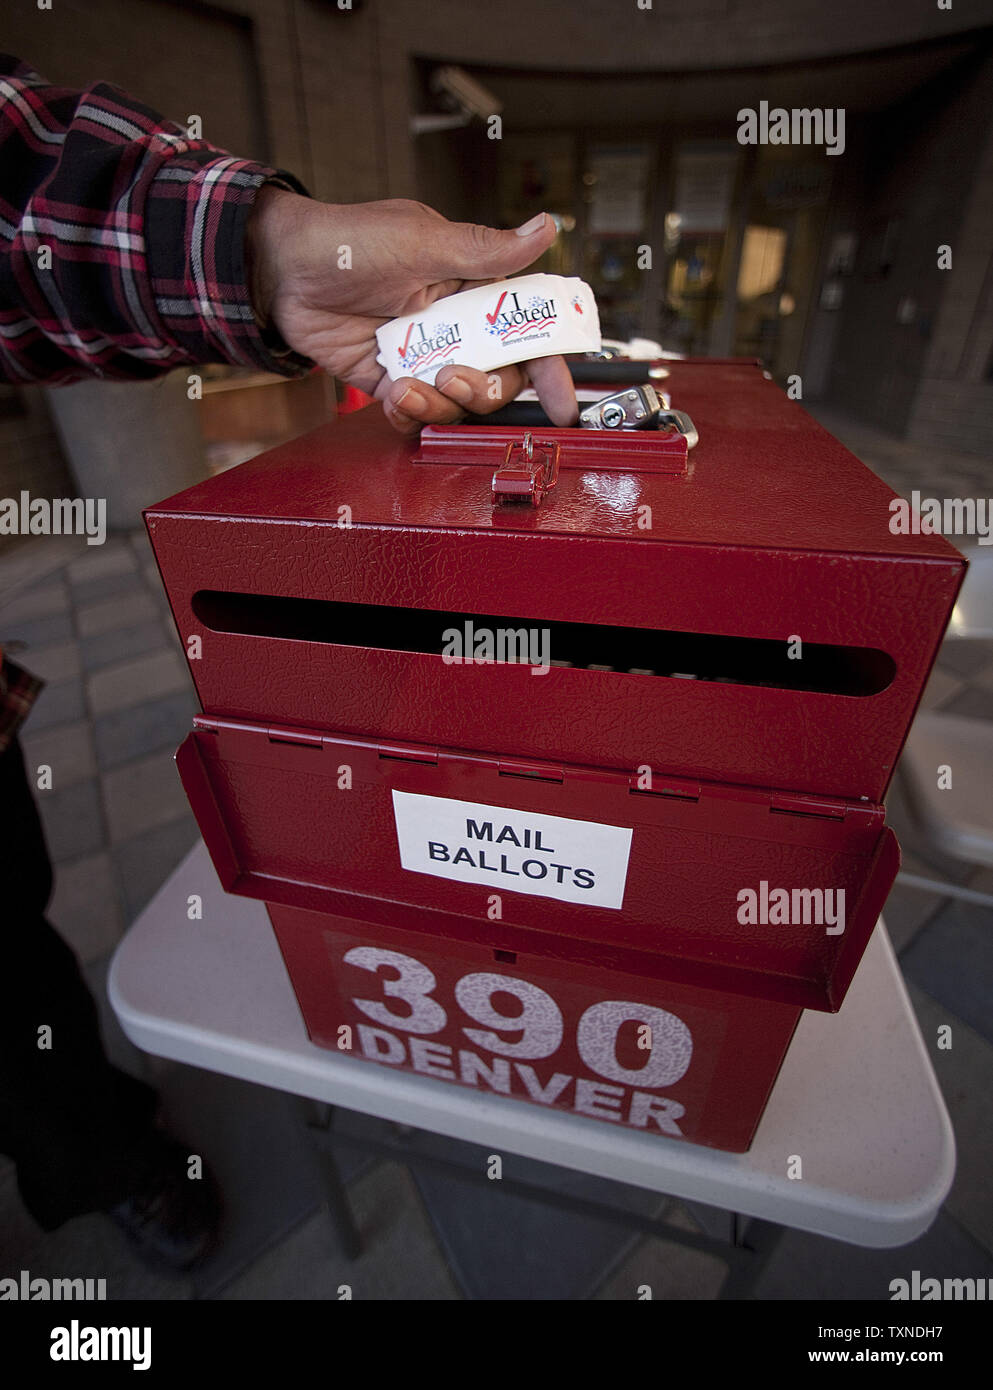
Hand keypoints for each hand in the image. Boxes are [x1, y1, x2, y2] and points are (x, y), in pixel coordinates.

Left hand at [246, 190, 577, 435]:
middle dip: (486, 389)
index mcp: (473, 287)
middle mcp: (455, 323)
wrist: (282, 270)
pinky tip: (395, 395)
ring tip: (413, 387)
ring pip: (457, 400)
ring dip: (441, 402)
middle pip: (498, 376)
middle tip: (458, 380)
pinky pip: (415, 410)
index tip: (561, 402)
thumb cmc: (350, 243)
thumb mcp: (424, 243)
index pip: (527, 330)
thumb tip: (545, 228)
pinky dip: (408, 412)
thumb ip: (487, 250)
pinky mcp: (391, 377)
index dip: (550, 367)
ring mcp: (424, 353)